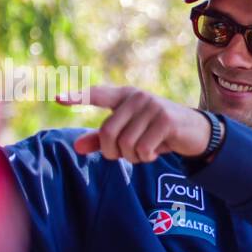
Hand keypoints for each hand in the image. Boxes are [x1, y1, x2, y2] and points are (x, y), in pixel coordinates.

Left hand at [57, 87, 210, 162]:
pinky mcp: (165, 120)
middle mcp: (136, 97)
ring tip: (144, 153)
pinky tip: (155, 153)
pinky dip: (146, 158)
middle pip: (108, 132)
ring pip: (126, 143)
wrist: (194, 133)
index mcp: (124, 96)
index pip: (97, 94)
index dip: (77, 96)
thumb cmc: (157, 132)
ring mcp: (152, 106)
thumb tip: (76, 147)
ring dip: (133, 157)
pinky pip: (143, 148)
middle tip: (126, 156)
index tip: (57, 98)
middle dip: (114, 152)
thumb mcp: (130, 134)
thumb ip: (103, 139)